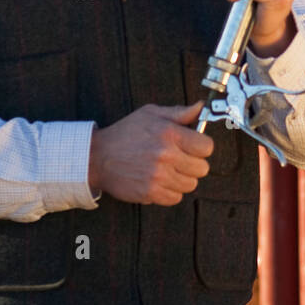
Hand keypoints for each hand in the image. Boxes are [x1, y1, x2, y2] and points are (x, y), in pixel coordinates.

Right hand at [88, 101, 213, 206]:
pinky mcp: (150, 192)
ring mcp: (158, 175)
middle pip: (202, 168)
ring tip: (168, 170)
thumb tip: (201, 107)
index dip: (202, 147)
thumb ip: (179, 112)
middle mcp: (166, 155)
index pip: (206, 147)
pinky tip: (159, 181)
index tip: (194, 147)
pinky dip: (170, 192)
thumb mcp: (151, 114)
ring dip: (182, 178)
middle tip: (179, 160)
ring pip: (190, 184)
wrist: (97, 157)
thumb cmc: (125, 133)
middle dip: (193, 164)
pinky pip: (176, 197)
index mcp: (169, 133)